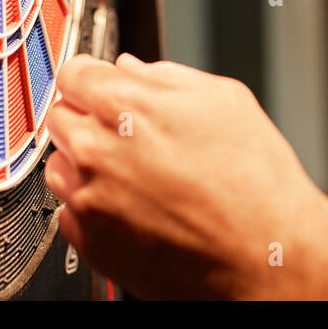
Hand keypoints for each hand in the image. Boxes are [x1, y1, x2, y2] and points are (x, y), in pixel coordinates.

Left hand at [43, 53, 327, 298]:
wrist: (267, 258)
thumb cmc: (256, 185)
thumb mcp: (224, 100)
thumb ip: (166, 77)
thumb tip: (134, 70)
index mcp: (125, 107)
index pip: (73, 72)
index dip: (91, 76)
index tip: (100, 85)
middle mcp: (97, 152)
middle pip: (60, 116)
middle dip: (87, 117)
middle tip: (126, 133)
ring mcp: (90, 201)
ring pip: (60, 166)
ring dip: (84, 164)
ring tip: (135, 176)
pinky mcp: (92, 243)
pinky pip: (71, 212)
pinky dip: (93, 207)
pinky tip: (135, 208)